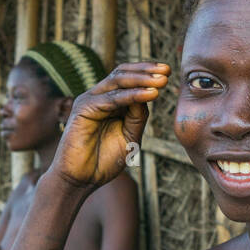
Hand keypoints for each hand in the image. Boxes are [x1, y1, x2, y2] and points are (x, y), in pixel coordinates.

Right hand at [53, 62, 169, 187]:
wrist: (81, 180)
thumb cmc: (103, 161)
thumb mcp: (129, 137)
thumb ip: (138, 116)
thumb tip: (151, 92)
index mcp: (109, 102)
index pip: (128, 78)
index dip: (148, 73)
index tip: (169, 72)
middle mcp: (98, 97)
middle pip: (122, 73)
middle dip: (146, 70)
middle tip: (167, 70)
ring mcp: (89, 101)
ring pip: (117, 80)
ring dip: (142, 78)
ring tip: (162, 80)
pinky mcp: (83, 109)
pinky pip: (112, 98)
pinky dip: (133, 95)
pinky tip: (150, 95)